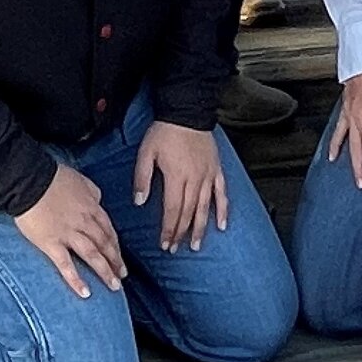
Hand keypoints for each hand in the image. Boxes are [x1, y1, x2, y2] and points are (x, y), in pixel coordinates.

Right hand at [15, 163, 124, 299]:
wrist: (29, 180)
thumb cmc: (52, 177)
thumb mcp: (79, 179)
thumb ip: (91, 191)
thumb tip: (98, 200)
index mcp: (90, 206)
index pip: (108, 229)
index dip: (115, 245)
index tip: (120, 258)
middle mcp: (83, 222)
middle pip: (104, 244)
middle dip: (115, 261)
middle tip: (122, 276)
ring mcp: (68, 234)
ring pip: (92, 255)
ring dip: (105, 272)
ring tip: (114, 287)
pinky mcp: (51, 243)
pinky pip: (66, 265)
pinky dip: (77, 280)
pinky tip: (85, 293)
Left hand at [132, 118, 228, 251]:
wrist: (186, 112)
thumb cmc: (164, 131)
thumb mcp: (146, 153)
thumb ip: (142, 178)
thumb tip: (139, 202)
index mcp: (176, 177)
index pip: (173, 210)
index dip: (169, 229)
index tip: (164, 244)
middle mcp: (194, 180)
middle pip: (188, 213)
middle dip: (181, 233)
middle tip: (175, 249)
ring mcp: (207, 176)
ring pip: (205, 208)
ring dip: (200, 228)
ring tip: (196, 245)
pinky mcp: (216, 170)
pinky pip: (222, 194)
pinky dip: (222, 210)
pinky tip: (222, 225)